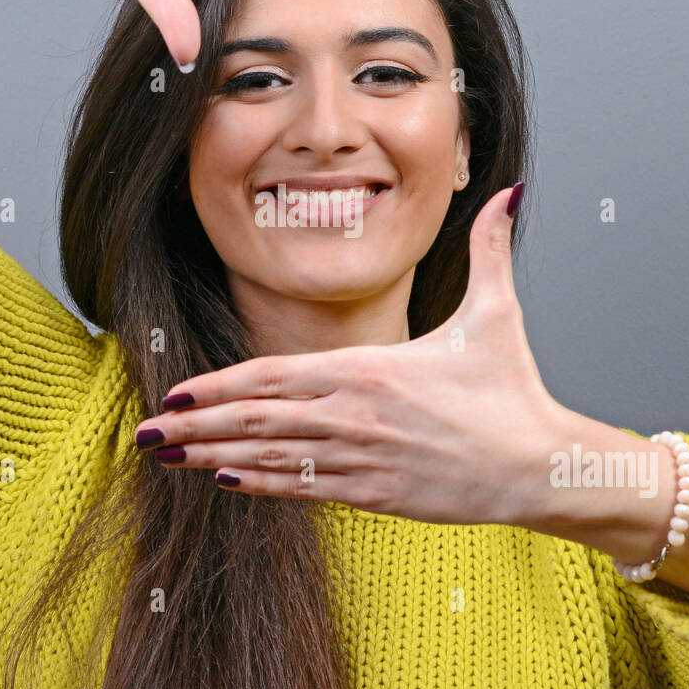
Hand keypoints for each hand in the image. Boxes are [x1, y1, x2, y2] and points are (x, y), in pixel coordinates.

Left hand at [132, 185, 570, 527]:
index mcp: (370, 370)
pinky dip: (262, 485)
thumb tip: (508, 192)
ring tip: (169, 460)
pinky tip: (227, 482)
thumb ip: (488, 250)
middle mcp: (355, 416)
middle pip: (258, 420)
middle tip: (147, 432)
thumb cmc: (515, 393)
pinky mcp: (377, 496)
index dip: (219, 385)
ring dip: (216, 458)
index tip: (177, 392)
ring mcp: (362, 460)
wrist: (541, 467)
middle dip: (197, 426)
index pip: (275, 375)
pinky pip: (306, 490)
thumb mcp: (498, 313)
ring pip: (272, 459)